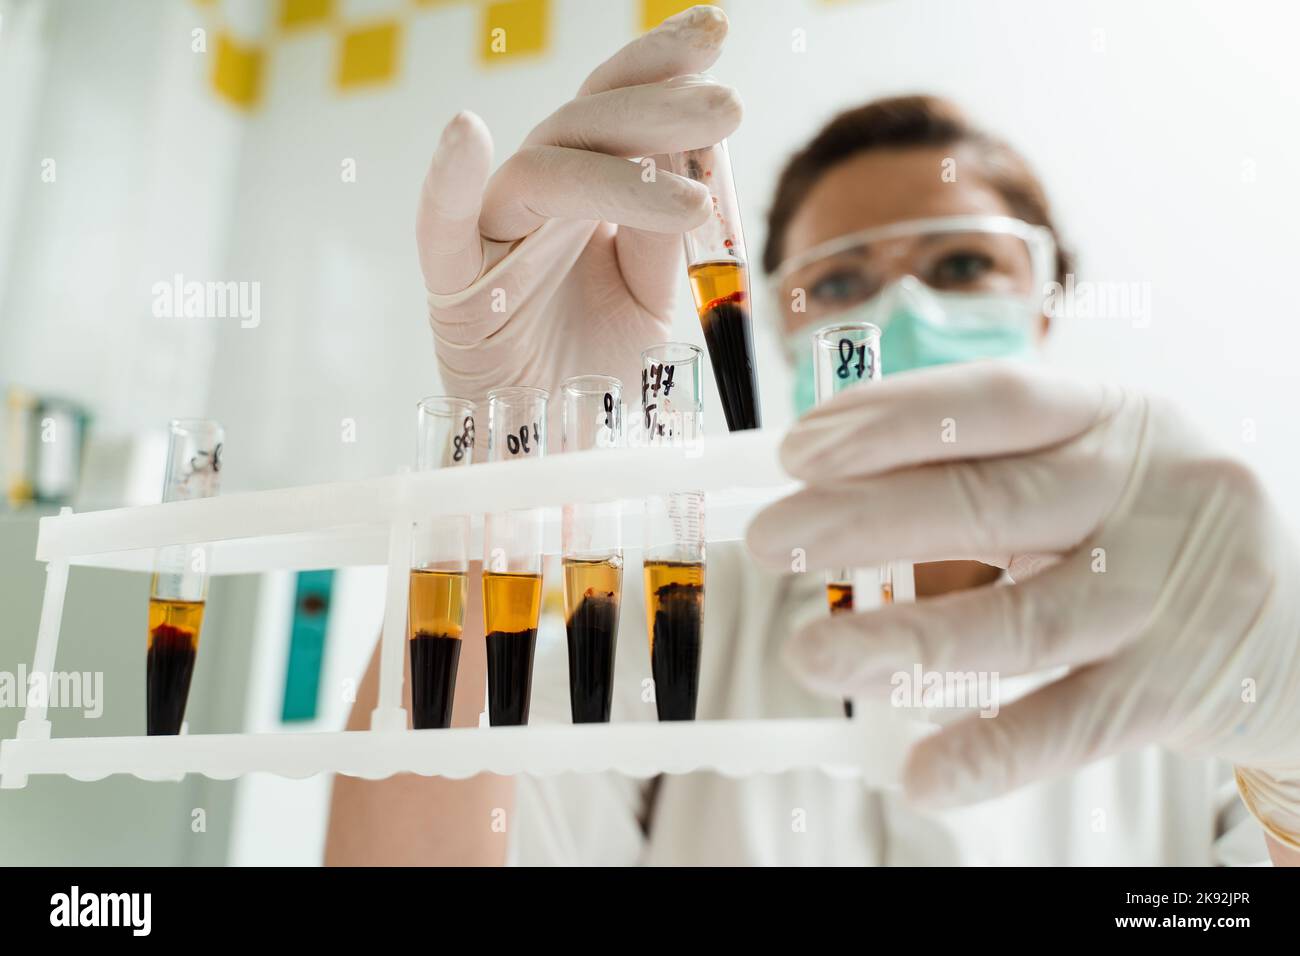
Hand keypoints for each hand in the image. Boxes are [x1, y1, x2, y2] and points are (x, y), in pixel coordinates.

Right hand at [415, 5, 740, 439]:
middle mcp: (535, 203)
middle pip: (584, 127)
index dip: (658, 66)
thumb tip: (696, 159)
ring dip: (615, 168)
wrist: (553, 452)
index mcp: (582, 196)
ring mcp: (493, 241)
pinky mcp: (455, 293)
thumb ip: (662, 233)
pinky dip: (446, 187)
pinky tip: (464, 136)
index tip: (714, 34)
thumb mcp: (651, 300)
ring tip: (691, 193)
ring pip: (541, 173)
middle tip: (727, 105)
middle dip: (657, 106)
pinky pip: (442, 233)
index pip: (616, 111)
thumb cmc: (595, 372)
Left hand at [745, 361, 1299, 845]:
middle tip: (771, 541)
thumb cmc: (1155, 534)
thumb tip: (832, 483)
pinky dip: (993, 750)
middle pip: (989, 502)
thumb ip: (987, 470)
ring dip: (906, 638)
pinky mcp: (1180, 688)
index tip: (797, 449)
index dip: (889, 420)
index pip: (994, 401)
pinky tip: (922, 772)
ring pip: (1022, 617)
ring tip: (812, 652)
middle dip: (865, 521)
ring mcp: (1168, 592)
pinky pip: (1072, 722)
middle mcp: (1147, 491)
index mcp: (1113, 418)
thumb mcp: (1092, 470)